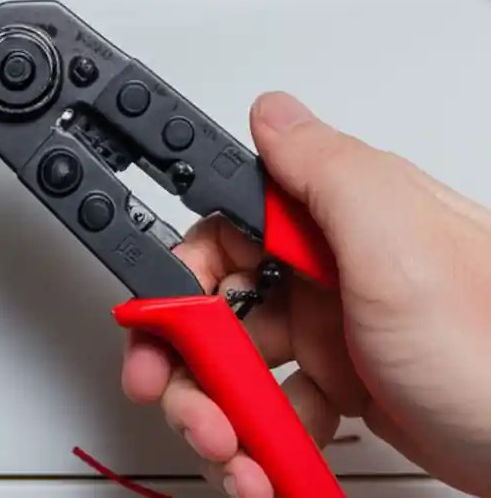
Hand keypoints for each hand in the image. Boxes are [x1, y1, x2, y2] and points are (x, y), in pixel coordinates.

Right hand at [121, 92, 490, 496]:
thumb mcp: (402, 253)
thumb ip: (329, 173)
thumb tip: (271, 111)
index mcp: (341, 220)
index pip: (224, 227)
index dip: (181, 275)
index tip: (163, 322)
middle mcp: (336, 268)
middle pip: (219, 302)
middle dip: (191, 360)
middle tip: (195, 407)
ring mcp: (342, 328)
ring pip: (239, 362)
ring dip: (222, 412)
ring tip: (239, 450)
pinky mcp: (352, 383)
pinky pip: (277, 406)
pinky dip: (265, 437)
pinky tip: (278, 456)